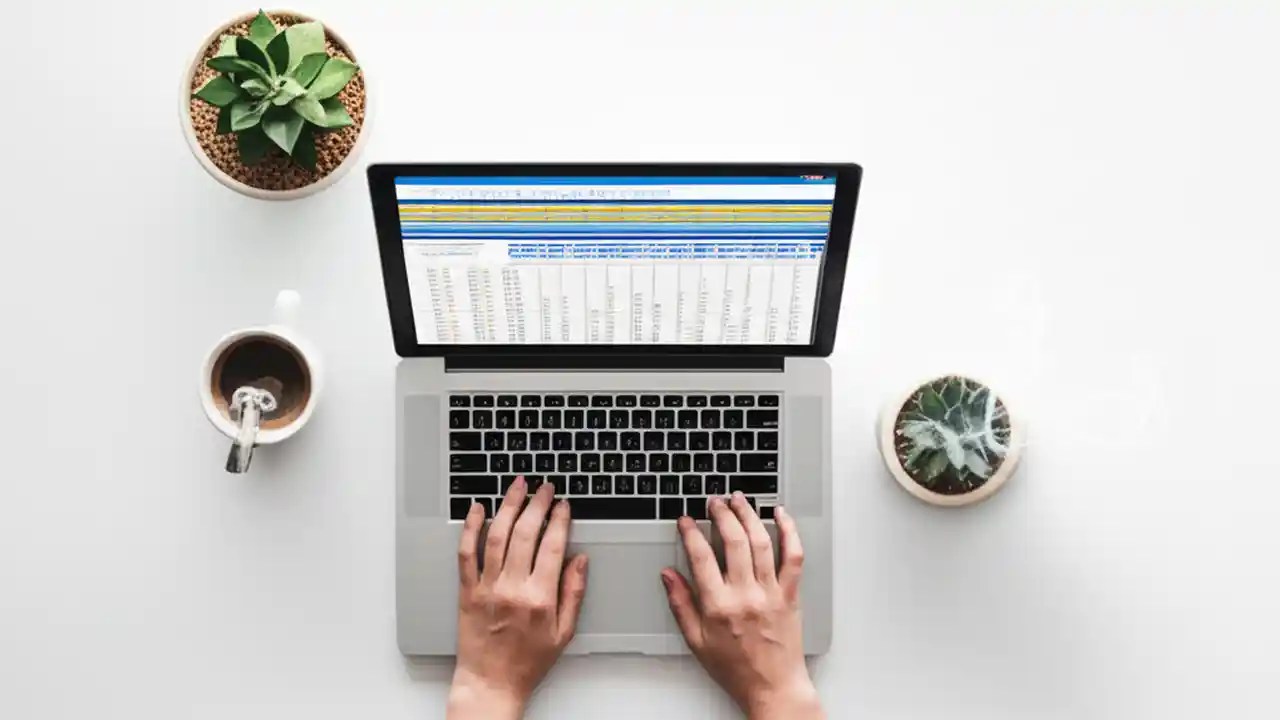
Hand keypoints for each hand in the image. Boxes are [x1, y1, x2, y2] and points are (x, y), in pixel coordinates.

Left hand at [447, 478, 587, 719]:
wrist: (491, 683)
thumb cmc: (527, 662)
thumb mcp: (564, 632)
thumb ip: (574, 593)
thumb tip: (581, 560)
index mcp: (540, 598)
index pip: (552, 546)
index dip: (559, 520)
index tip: (563, 505)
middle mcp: (512, 589)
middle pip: (525, 533)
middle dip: (537, 504)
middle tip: (544, 488)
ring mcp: (487, 588)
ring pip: (496, 536)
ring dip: (508, 506)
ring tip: (517, 487)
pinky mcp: (467, 591)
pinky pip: (466, 553)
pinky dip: (470, 528)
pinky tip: (477, 510)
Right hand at [662, 495, 822, 719]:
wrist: (773, 687)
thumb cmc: (735, 669)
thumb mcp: (696, 640)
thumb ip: (681, 604)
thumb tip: (668, 575)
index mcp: (719, 606)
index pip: (701, 557)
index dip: (691, 533)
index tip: (686, 520)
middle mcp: (746, 595)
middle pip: (734, 541)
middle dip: (721, 514)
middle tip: (714, 502)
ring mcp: (771, 592)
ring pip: (761, 542)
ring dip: (749, 515)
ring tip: (739, 500)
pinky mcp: (790, 594)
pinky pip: (793, 557)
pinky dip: (789, 532)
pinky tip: (781, 516)